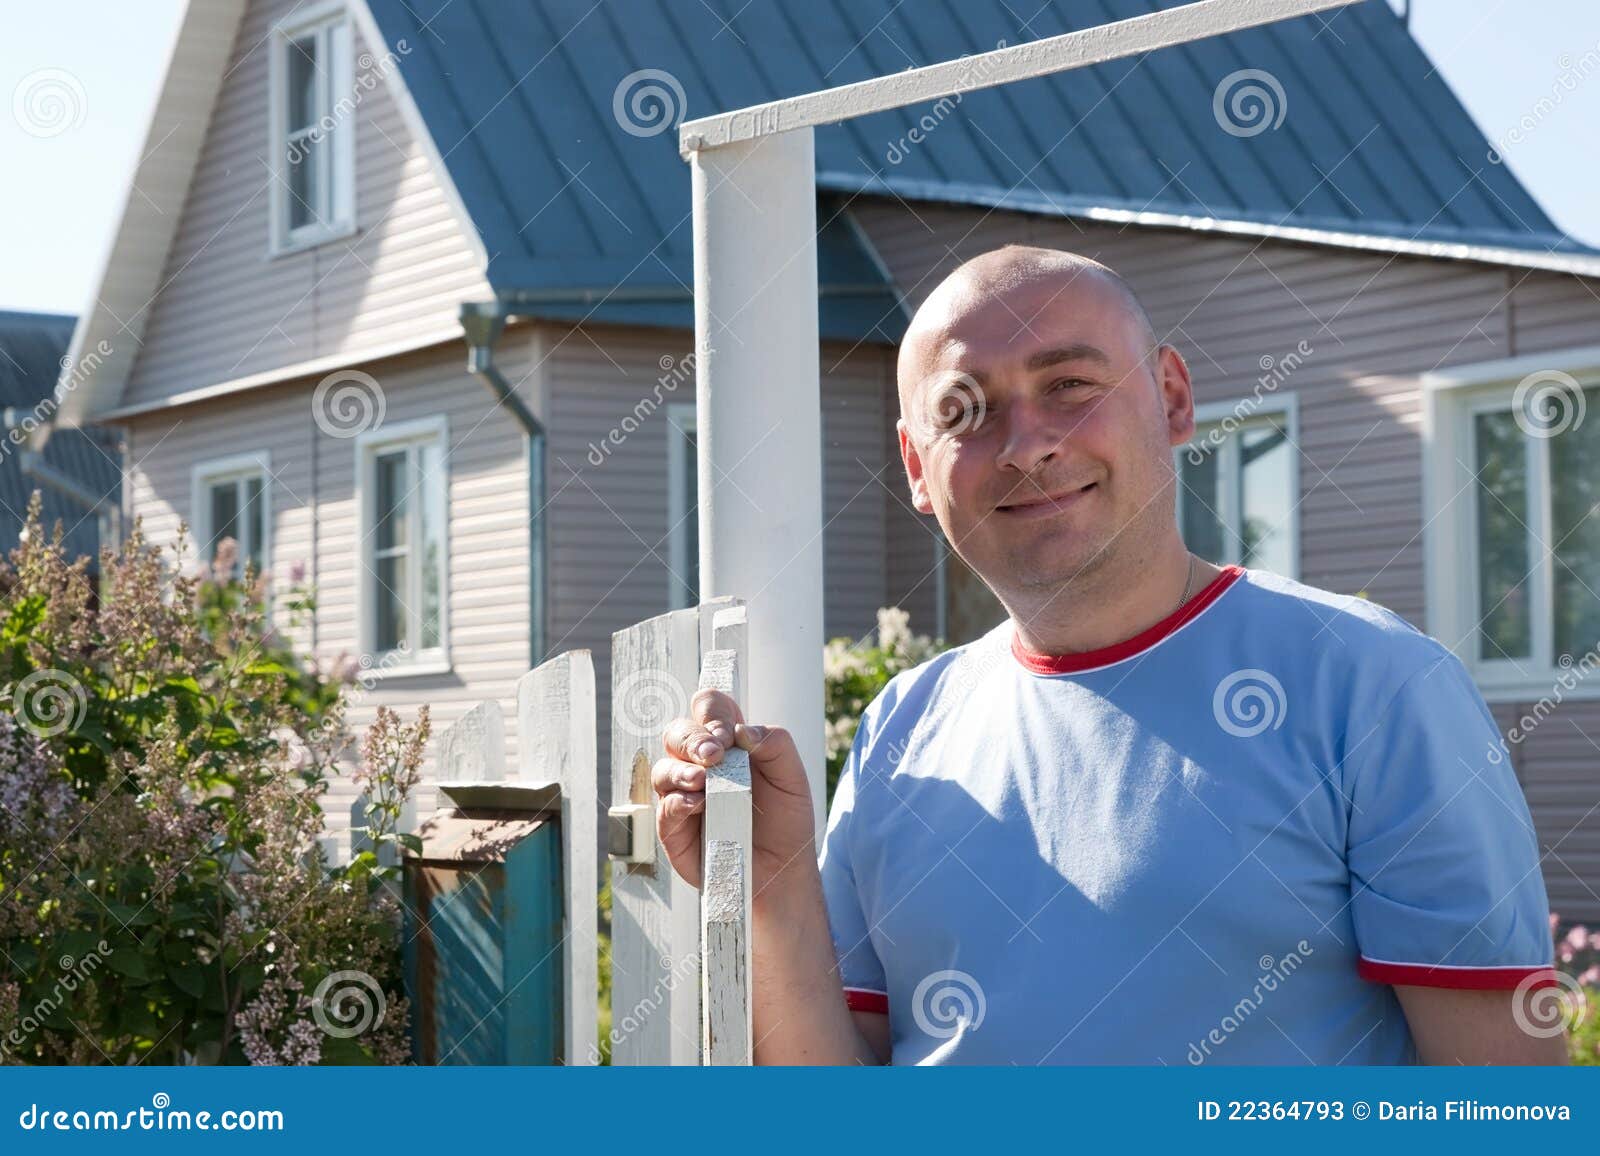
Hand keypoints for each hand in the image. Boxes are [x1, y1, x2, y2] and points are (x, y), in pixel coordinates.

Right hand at [652, 688, 816, 891]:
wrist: (782, 870)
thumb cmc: (785, 820)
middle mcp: (699, 765)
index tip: (727, 734)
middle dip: (692, 739)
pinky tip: (697, 805)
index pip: (707, 708)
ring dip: (681, 770)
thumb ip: (776, 744)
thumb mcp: (793, 778)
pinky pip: (663, 808)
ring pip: (663, 768)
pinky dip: (677, 802)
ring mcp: (683, 794)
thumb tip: (742, 731)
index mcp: (727, 744)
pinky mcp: (674, 828)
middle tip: (713, 755)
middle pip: (677, 732)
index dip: (712, 712)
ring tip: (703, 782)